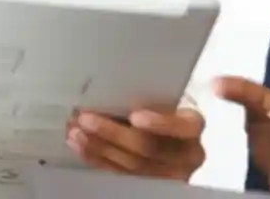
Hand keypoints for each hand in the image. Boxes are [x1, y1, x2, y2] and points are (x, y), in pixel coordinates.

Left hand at [67, 107, 205, 180]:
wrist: (174, 130)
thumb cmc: (166, 104)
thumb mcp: (167, 94)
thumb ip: (151, 94)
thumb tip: (113, 86)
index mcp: (193, 126)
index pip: (183, 126)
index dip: (160, 123)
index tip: (135, 116)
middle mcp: (187, 154)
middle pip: (149, 148)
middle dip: (113, 134)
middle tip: (86, 119)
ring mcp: (170, 173)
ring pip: (132, 165)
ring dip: (99, 148)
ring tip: (76, 132)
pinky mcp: (151, 183)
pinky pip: (122, 174)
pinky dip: (99, 159)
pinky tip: (82, 146)